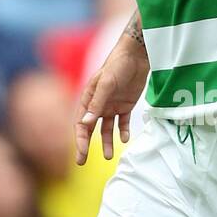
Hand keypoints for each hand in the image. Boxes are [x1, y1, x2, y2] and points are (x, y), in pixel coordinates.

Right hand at [74, 39, 148, 163]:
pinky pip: (122, 122)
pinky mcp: (126, 105)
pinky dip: (123, 131)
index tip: (81, 154)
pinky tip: (125, 139)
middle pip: (90, 129)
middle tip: (82, 162)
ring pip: (106, 129)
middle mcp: (98, 104)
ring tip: (110, 156)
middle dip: (86, 145)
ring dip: (107, 142)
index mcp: (88, 98)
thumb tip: (86, 123)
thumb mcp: (106, 84)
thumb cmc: (117, 65)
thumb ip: (97, 103)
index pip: (81, 123)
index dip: (80, 139)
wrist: (137, 54)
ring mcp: (111, 105)